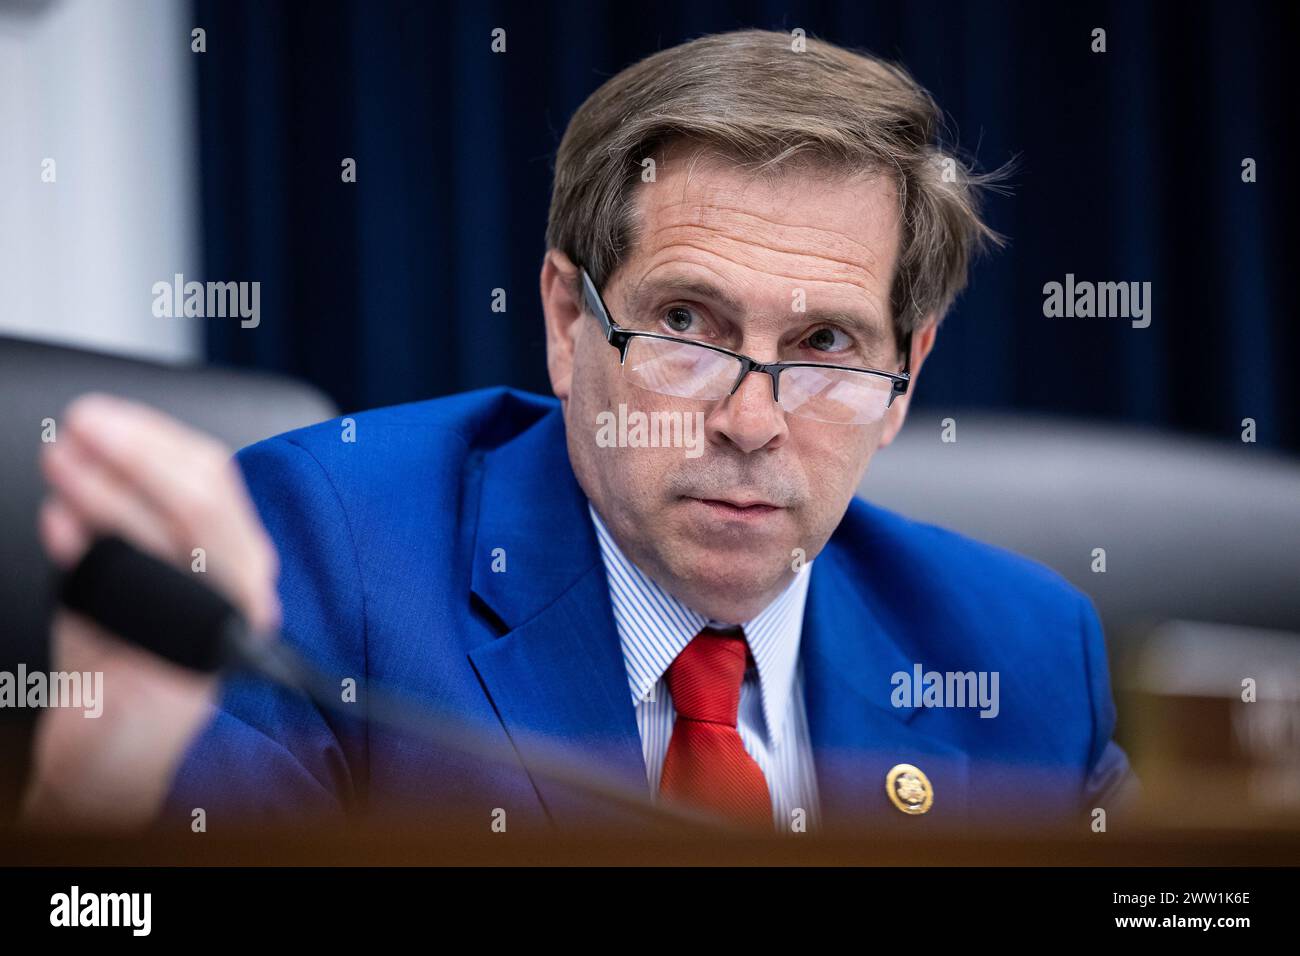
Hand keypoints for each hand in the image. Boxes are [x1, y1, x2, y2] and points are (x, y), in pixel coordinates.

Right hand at [23, 393, 280, 829]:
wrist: (107, 786)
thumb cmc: (124, 749)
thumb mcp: (121, 688)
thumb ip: (117, 618)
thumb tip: (94, 541)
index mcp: (235, 611)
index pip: (206, 514)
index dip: (148, 467)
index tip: (97, 438)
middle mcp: (234, 592)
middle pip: (201, 494)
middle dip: (138, 450)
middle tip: (84, 424)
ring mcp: (208, 588)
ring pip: (183, 503)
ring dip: (122, 467)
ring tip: (72, 447)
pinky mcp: (170, 590)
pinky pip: (150, 534)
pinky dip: (106, 507)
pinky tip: (72, 501)